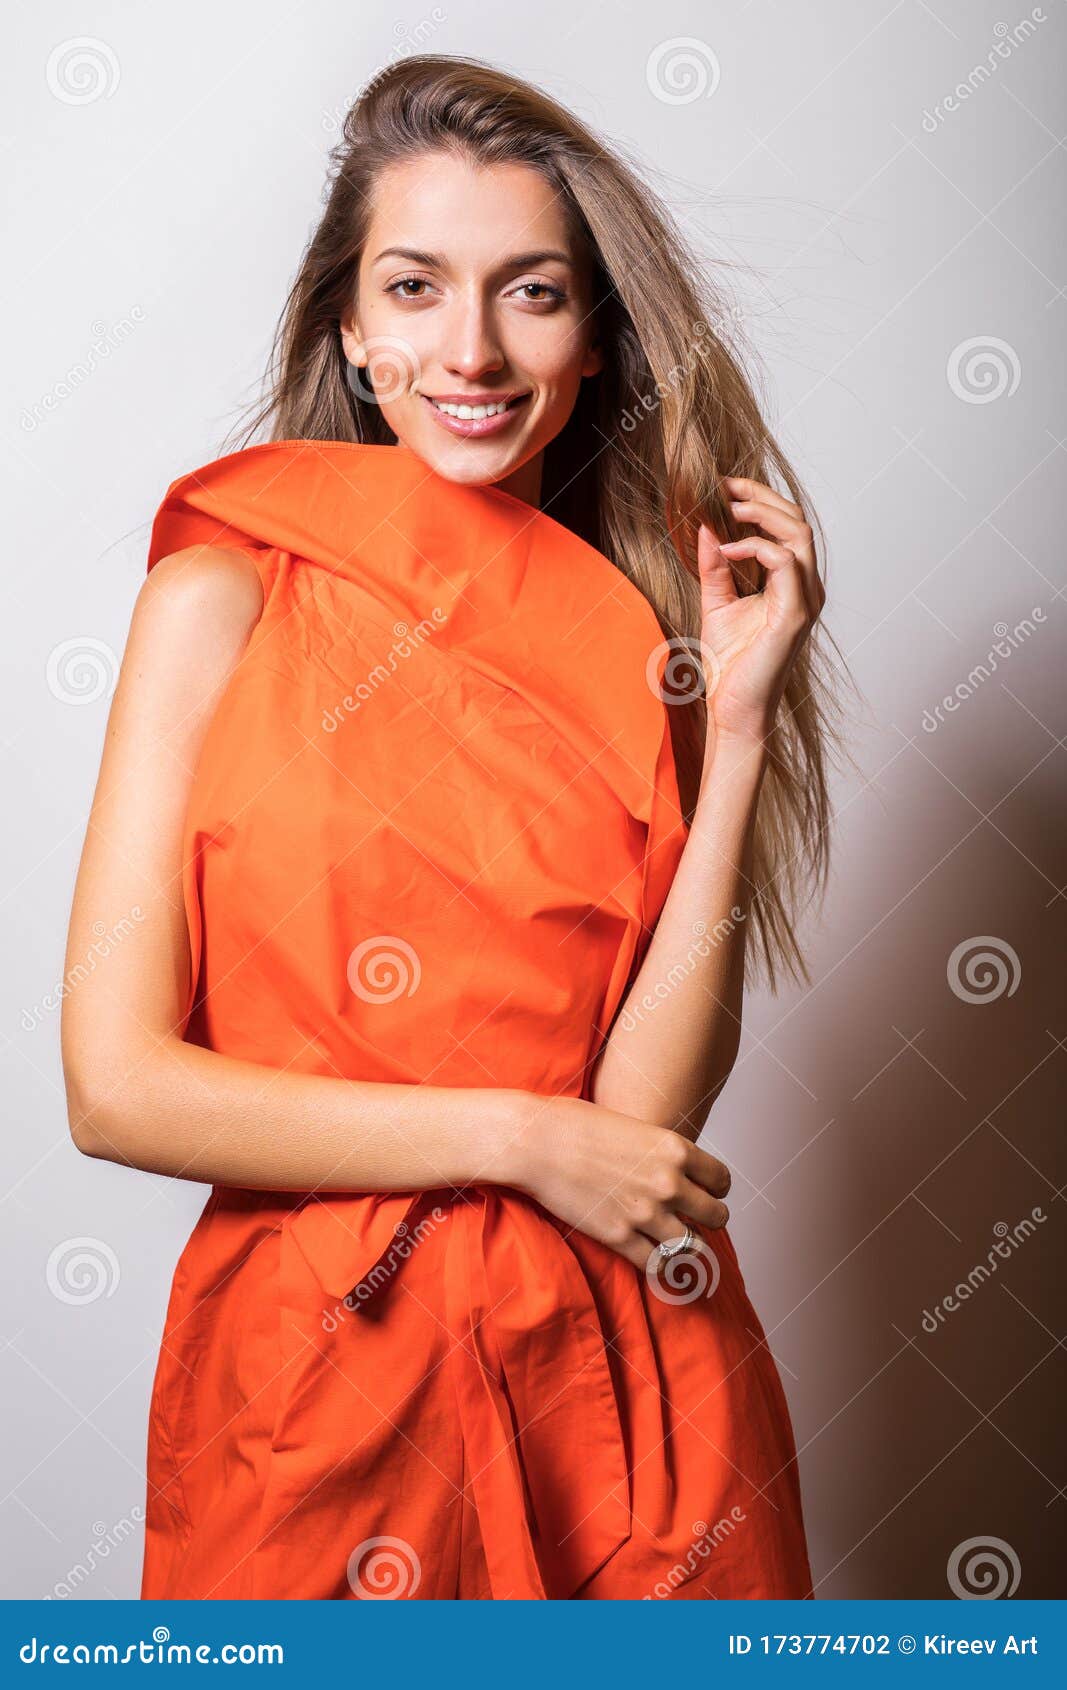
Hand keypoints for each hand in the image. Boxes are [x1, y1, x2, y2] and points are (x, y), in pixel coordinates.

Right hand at [507, 1095, 730, 1270]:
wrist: (535, 1141)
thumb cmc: (574, 1124)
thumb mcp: (631, 1124)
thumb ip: (656, 1148)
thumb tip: (667, 1164)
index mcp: (674, 1148)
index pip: (721, 1179)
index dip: (717, 1188)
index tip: (710, 1192)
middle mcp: (668, 1182)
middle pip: (716, 1215)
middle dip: (711, 1220)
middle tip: (700, 1222)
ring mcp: (645, 1213)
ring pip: (692, 1246)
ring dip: (690, 1248)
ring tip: (684, 1248)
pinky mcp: (619, 1237)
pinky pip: (656, 1264)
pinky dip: (660, 1267)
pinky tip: (657, 1262)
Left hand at [696, 475, 824, 746]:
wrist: (735, 708)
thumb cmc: (732, 664)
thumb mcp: (716, 603)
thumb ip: (714, 567)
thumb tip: (704, 527)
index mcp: (792, 581)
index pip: (785, 524)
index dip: (757, 497)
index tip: (722, 486)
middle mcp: (806, 586)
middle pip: (796, 518)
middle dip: (759, 495)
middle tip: (722, 487)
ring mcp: (806, 599)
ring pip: (798, 533)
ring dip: (760, 513)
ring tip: (727, 509)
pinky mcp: (796, 613)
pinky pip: (785, 562)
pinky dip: (755, 547)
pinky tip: (726, 549)